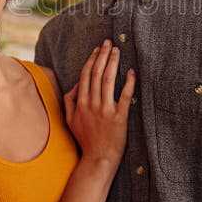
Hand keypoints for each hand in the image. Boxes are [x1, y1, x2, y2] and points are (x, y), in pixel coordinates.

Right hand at [64, 40, 135, 169]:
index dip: (92, 59)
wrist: (98, 159)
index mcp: (81, 103)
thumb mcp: (70, 121)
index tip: (98, 49)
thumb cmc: (86, 140)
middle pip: (97, 73)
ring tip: (117, 51)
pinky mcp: (119, 117)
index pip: (86, 75)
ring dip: (112, 63)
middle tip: (109, 43)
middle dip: (103, 55)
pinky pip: (125, 96)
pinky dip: (128, 83)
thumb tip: (75, 86)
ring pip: (108, 80)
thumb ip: (70, 101)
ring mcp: (105, 110)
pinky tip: (131, 72)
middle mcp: (92, 104)